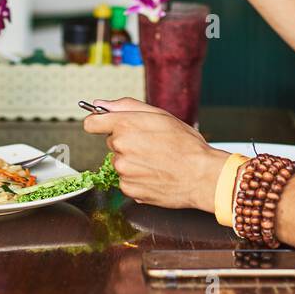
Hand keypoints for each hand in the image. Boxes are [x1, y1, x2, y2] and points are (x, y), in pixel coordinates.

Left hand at [82, 98, 228, 212]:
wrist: (202, 176)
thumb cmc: (186, 144)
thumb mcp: (160, 115)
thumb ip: (126, 106)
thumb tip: (100, 104)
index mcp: (125, 126)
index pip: (92, 123)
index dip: (99, 122)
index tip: (104, 124)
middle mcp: (120, 148)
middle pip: (112, 142)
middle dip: (127, 142)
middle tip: (151, 144)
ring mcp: (123, 171)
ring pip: (120, 162)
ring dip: (132, 161)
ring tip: (156, 161)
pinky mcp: (129, 189)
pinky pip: (126, 180)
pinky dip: (137, 178)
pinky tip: (155, 174)